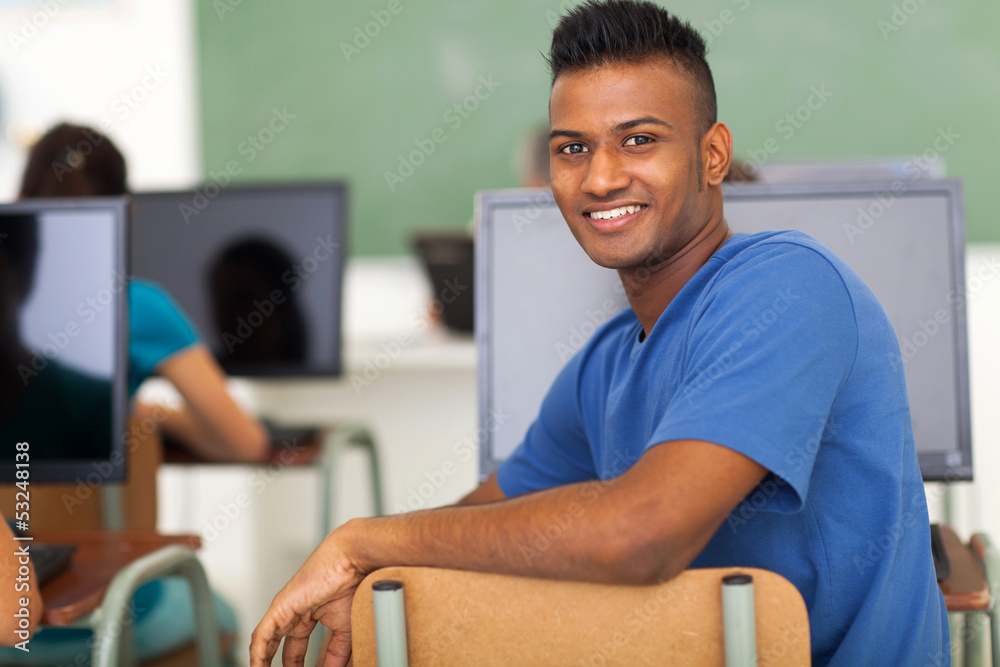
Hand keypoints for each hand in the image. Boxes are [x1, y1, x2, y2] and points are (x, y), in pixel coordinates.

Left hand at [250, 530, 366, 665]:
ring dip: (264, 664)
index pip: (298, 648)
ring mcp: (285, 611)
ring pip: (266, 644)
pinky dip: (258, 656)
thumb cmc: (353, 583)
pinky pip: (261, 637)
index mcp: (311, 616)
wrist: (350, 562)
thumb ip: (337, 653)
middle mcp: (295, 614)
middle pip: (282, 648)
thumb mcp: (345, 628)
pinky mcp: (279, 608)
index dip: (299, 666)